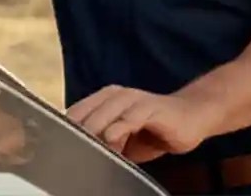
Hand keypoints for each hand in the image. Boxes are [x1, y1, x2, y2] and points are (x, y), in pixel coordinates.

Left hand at [65, 86, 222, 162]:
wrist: (192, 117)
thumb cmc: (154, 130)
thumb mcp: (122, 139)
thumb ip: (101, 143)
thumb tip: (78, 155)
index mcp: (105, 99)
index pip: (76, 113)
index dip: (65, 131)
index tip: (58, 149)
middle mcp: (117, 95)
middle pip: (87, 114)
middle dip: (78, 134)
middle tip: (71, 153)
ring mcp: (135, 99)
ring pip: (106, 113)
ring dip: (95, 131)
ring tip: (89, 147)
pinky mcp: (153, 107)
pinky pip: (133, 116)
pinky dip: (120, 128)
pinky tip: (114, 139)